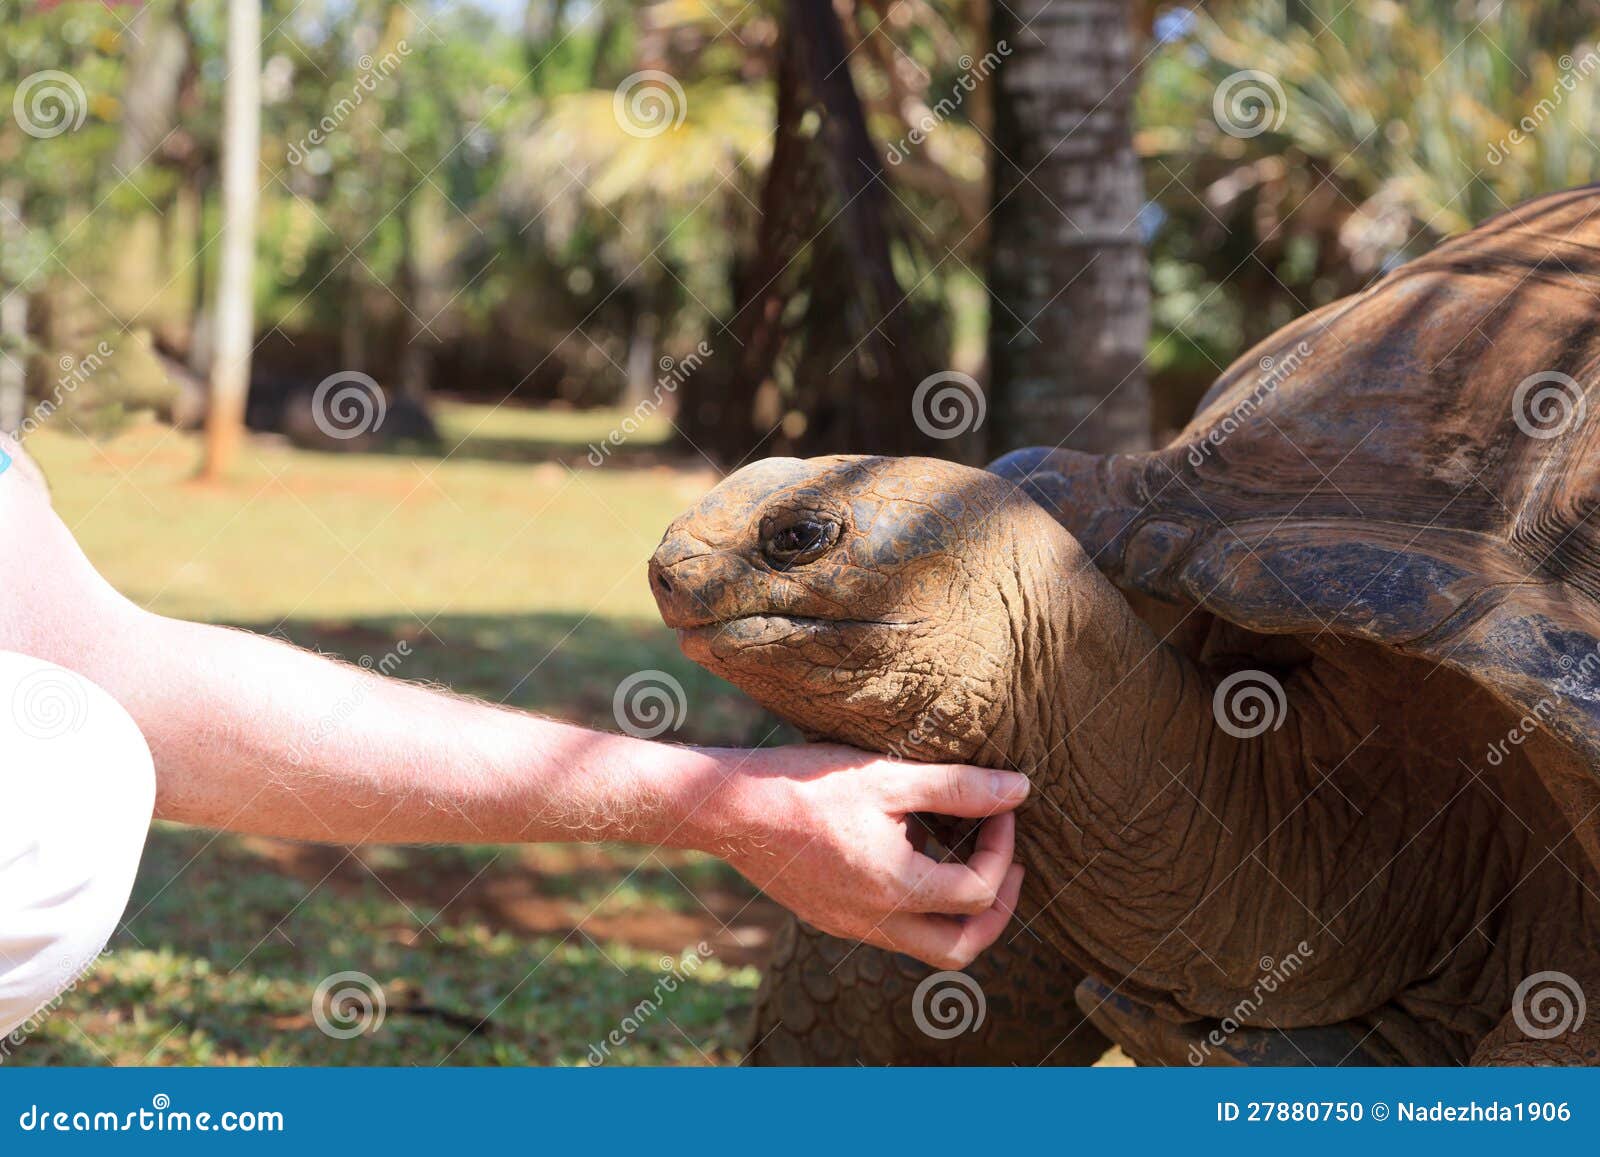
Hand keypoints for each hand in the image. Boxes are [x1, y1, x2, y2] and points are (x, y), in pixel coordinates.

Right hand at [710, 745, 1027, 969]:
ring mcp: (850, 925)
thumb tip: (1018, 789)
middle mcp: (876, 922)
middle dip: (997, 910)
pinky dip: (919, 906)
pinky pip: (891, 931)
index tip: (1002, 806)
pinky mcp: (830, 917)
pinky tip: (914, 857)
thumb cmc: (808, 786)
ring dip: (958, 913)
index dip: (1004, 847)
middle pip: (961, 950)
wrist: (730, 808)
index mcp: (896, 889)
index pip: (978, 891)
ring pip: (925, 947)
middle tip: (1007, 864)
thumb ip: (958, 787)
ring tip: (965, 860)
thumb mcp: (889, 778)